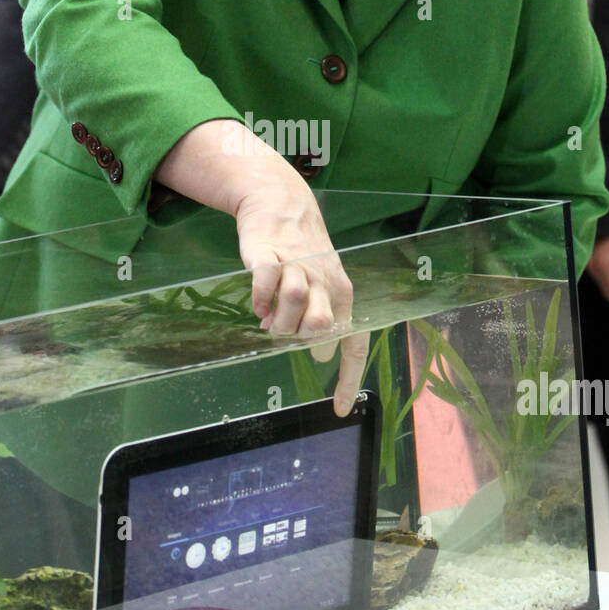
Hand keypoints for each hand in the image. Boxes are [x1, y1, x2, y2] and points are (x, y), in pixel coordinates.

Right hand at [154, 119, 369, 415]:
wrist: (281, 202)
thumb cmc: (301, 251)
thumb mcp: (319, 284)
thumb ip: (318, 317)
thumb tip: (315, 353)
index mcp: (341, 292)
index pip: (351, 340)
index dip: (346, 376)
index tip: (336, 408)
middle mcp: (324, 280)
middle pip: (321, 324)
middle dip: (300, 337)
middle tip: (284, 330)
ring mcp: (296, 265)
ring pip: (294, 302)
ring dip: (278, 321)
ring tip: (268, 318)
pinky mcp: (268, 253)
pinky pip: (266, 282)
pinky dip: (260, 298)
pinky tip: (257, 303)